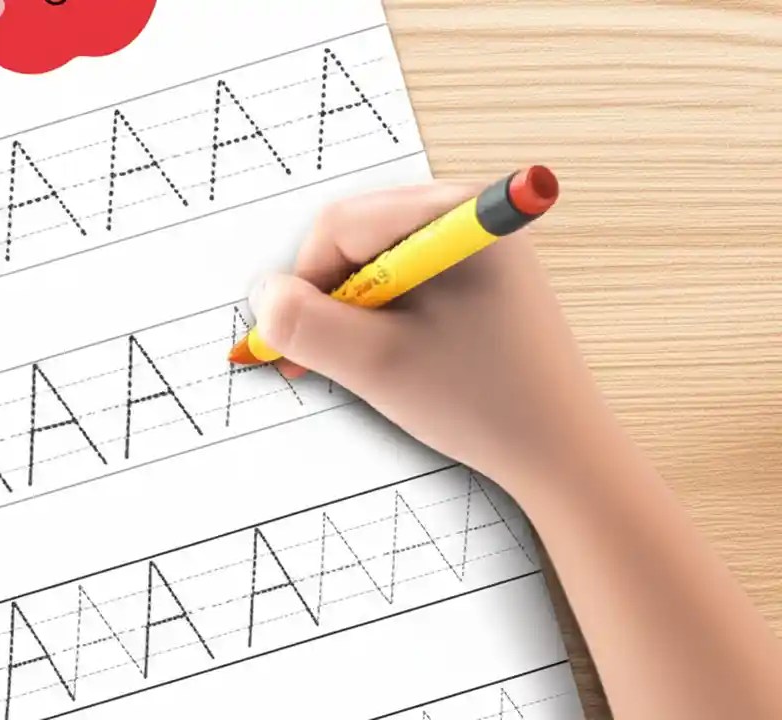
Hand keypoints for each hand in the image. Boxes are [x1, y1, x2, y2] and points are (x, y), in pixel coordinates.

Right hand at [249, 181, 612, 501]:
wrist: (563, 449)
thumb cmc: (484, 402)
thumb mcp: (374, 364)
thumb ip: (303, 323)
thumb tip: (264, 294)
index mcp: (452, 215)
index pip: (337, 226)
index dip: (304, 285)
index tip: (299, 344)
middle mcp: (467, 213)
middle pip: (353, 236)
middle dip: (328, 298)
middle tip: (327, 360)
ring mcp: (475, 241)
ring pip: (372, 260)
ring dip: (352, 312)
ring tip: (367, 364)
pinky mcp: (478, 271)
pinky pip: (403, 276)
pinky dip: (380, 316)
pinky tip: (391, 358)